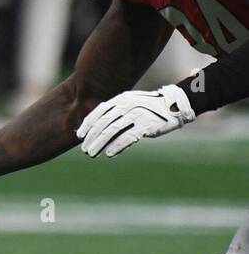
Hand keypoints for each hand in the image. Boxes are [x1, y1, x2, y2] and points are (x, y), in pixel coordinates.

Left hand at [77, 84, 194, 157]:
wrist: (174, 106)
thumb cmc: (148, 108)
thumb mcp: (130, 104)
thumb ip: (115, 112)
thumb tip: (95, 129)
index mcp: (120, 99)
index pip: (98, 112)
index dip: (87, 125)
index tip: (79, 136)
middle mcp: (126, 105)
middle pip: (103, 123)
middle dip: (91, 137)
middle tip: (84, 149)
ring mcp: (136, 114)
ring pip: (111, 131)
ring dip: (99, 144)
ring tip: (92, 153)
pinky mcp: (146, 125)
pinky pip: (127, 137)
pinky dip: (116, 146)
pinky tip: (109, 154)